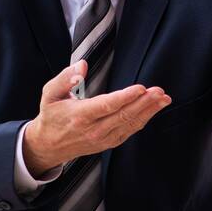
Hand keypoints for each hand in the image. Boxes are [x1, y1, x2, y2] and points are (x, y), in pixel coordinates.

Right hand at [23, 60, 171, 175]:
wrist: (48, 146)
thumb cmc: (51, 116)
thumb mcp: (49, 94)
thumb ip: (65, 78)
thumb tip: (82, 65)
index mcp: (79, 116)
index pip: (106, 106)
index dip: (125, 98)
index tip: (140, 88)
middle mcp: (93, 130)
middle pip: (123, 116)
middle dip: (144, 103)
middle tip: (159, 91)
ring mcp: (102, 139)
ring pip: (130, 125)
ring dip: (148, 112)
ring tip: (163, 99)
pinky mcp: (108, 143)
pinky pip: (129, 131)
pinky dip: (143, 120)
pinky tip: (152, 110)